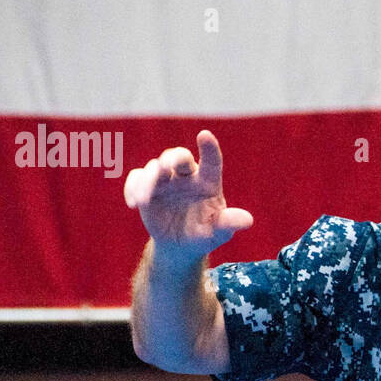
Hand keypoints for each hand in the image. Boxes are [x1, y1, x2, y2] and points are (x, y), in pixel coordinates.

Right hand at [123, 129, 252, 263]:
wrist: (180, 245)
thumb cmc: (205, 234)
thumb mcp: (218, 232)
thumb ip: (229, 223)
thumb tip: (248, 220)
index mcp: (208, 182)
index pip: (211, 161)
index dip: (209, 148)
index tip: (205, 135)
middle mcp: (187, 175)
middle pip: (179, 156)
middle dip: (172, 158)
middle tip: (166, 165)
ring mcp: (166, 179)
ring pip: (154, 167)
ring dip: (148, 181)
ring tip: (143, 201)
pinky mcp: (146, 186)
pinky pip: (136, 178)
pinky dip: (132, 187)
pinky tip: (133, 204)